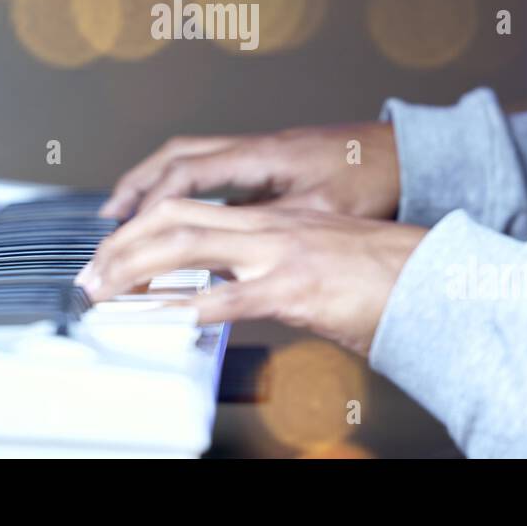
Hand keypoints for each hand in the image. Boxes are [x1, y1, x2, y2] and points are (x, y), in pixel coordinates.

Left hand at [76, 199, 426, 355]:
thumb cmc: (385, 271)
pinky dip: (191, 307)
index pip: (189, 207)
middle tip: (91, 274)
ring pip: (189, 244)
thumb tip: (231, 289)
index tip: (112, 250)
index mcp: (272, 218)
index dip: (141, 223)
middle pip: (174, 217)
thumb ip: (271, 266)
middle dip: (123, 244)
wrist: (435, 275)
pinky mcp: (298, 288)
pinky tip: (165, 318)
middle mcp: (269, 227)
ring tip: (106, 291)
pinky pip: (233, 296)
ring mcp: (280, 254)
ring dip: (138, 269)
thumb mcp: (318, 257)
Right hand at [98, 121, 400, 220]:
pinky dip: (179, 188)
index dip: (152, 201)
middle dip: (135, 187)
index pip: (189, 173)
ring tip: (124, 216)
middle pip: (174, 157)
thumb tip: (229, 259)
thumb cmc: (370, 176)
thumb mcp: (321, 210)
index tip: (126, 229)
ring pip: (186, 157)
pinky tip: (173, 213)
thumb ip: (272, 229)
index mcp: (261, 157)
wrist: (400, 150)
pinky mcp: (262, 161)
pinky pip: (206, 166)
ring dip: (152, 184)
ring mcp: (254, 150)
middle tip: (107, 222)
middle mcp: (250, 147)